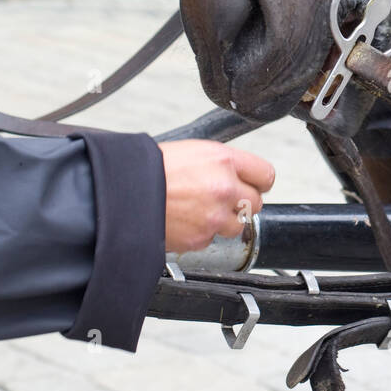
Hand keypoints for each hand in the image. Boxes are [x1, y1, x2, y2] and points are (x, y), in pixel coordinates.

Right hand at [158, 140, 274, 252]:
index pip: (265, 174)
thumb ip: (221, 163)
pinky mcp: (200, 238)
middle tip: (223, 199)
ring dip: (224, 220)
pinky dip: (201, 233)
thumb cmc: (152, 168)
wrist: (125, 191)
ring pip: (238, 225)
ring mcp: (214, 216)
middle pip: (256, 203)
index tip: (255, 184)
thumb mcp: (193, 151)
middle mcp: (225, 188)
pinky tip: (185, 220)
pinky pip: (211, 239)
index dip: (259, 181)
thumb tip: (236, 173)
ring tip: (202, 211)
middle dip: (242, 202)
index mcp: (224, 160)